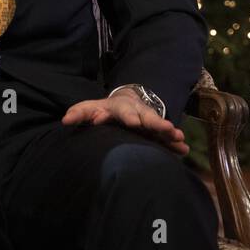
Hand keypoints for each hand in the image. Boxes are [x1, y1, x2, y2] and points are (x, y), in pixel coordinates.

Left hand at [61, 89, 188, 155]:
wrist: (128, 100)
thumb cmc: (105, 109)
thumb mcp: (91, 107)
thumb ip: (79, 113)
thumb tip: (65, 120)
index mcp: (120, 107)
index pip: (123, 111)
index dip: (127, 117)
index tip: (132, 123)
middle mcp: (137, 112)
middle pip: (147, 116)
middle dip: (156, 122)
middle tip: (164, 128)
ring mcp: (149, 121)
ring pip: (160, 126)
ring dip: (168, 131)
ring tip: (178, 137)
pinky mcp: (156, 130)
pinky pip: (166, 137)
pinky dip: (175, 143)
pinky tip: (183, 149)